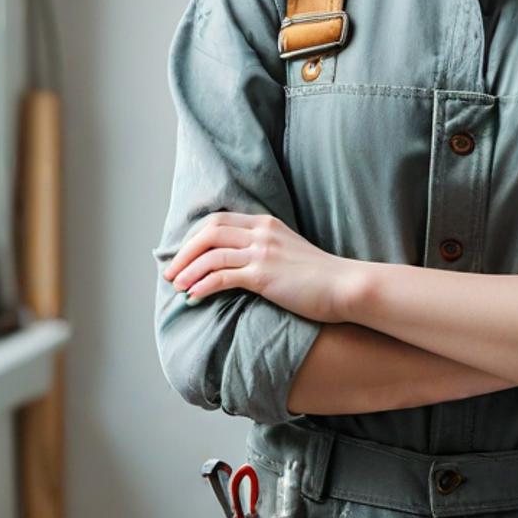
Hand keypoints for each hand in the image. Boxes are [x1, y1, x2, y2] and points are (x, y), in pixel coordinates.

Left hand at [160, 211, 358, 322]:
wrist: (345, 286)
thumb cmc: (321, 276)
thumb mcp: (289, 251)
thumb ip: (266, 248)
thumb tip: (240, 263)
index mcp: (266, 223)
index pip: (219, 221)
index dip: (195, 238)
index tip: (184, 256)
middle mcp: (261, 233)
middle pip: (209, 232)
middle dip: (184, 253)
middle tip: (171, 273)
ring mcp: (263, 252)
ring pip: (211, 254)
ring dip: (189, 271)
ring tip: (177, 287)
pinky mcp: (264, 275)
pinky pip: (222, 277)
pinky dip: (203, 286)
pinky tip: (194, 296)